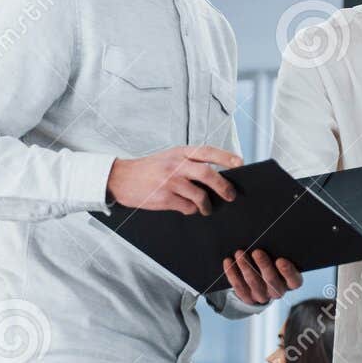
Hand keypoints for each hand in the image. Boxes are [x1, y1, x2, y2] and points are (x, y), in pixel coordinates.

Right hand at [106, 145, 241, 215]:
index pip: (208, 152)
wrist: (122, 178)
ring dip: (206, 205)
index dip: (226, 157)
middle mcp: (176, 165)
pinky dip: (191, 210)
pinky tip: (187, 208)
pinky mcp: (165, 198)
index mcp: (180, 152)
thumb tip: (214, 176)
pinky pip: (187, 207)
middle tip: (230, 195)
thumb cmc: (149, 169)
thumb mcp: (169, 157)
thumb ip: (189, 163)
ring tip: (206, 208)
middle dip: (224, 187)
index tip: (240, 163)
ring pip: (200, 195)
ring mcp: (170, 182)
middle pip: (208, 174)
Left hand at [222, 249, 302, 305]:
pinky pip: (239, 287)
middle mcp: (278, 291)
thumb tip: (274, 233)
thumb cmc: (273, 261)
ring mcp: (262, 296)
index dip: (288, 272)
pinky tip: (229, 262)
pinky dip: (232, 274)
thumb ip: (279, 251)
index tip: (280, 260)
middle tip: (257, 251)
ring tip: (240, 253)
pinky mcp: (247, 298)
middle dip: (264, 265)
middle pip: (272, 281)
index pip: (294, 280)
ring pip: (253, 283)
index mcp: (291, 282)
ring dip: (246, 267)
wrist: (259, 280)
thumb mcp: (279, 256)